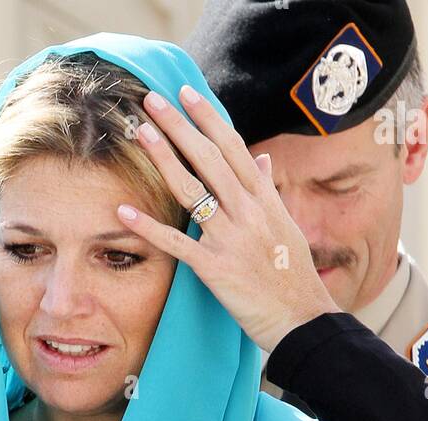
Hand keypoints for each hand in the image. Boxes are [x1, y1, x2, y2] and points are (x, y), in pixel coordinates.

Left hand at [115, 83, 338, 354]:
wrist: (302, 318)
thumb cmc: (294, 276)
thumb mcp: (287, 227)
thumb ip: (270, 192)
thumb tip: (263, 160)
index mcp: (265, 200)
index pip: (233, 148)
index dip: (208, 119)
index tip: (187, 94)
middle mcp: (248, 212)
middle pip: (208, 159)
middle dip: (179, 126)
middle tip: (152, 99)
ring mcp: (231, 239)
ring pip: (192, 190)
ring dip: (164, 158)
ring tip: (140, 133)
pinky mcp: (216, 269)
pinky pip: (177, 243)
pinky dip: (149, 228)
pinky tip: (125, 211)